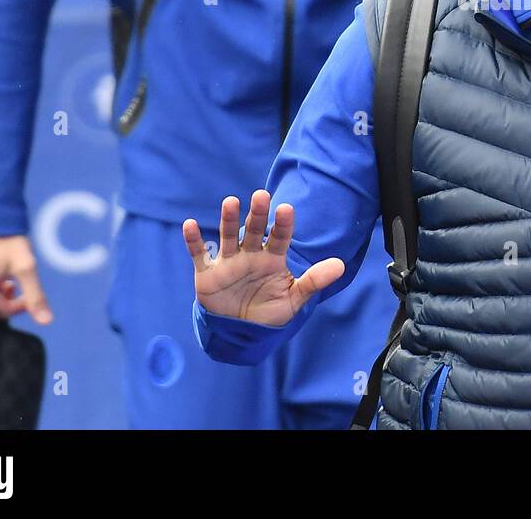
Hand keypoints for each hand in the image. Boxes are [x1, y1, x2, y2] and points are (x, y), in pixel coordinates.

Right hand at [183, 189, 343, 326]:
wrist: (241, 333)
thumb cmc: (269, 312)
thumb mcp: (293, 299)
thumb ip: (314, 281)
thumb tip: (341, 265)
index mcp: (273, 258)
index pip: (279, 237)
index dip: (282, 224)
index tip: (286, 208)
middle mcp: (251, 255)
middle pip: (254, 230)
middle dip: (257, 214)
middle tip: (262, 195)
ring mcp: (228, 262)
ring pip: (228, 236)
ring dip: (228, 220)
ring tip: (231, 202)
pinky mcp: (208, 273)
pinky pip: (199, 254)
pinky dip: (193, 240)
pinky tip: (189, 224)